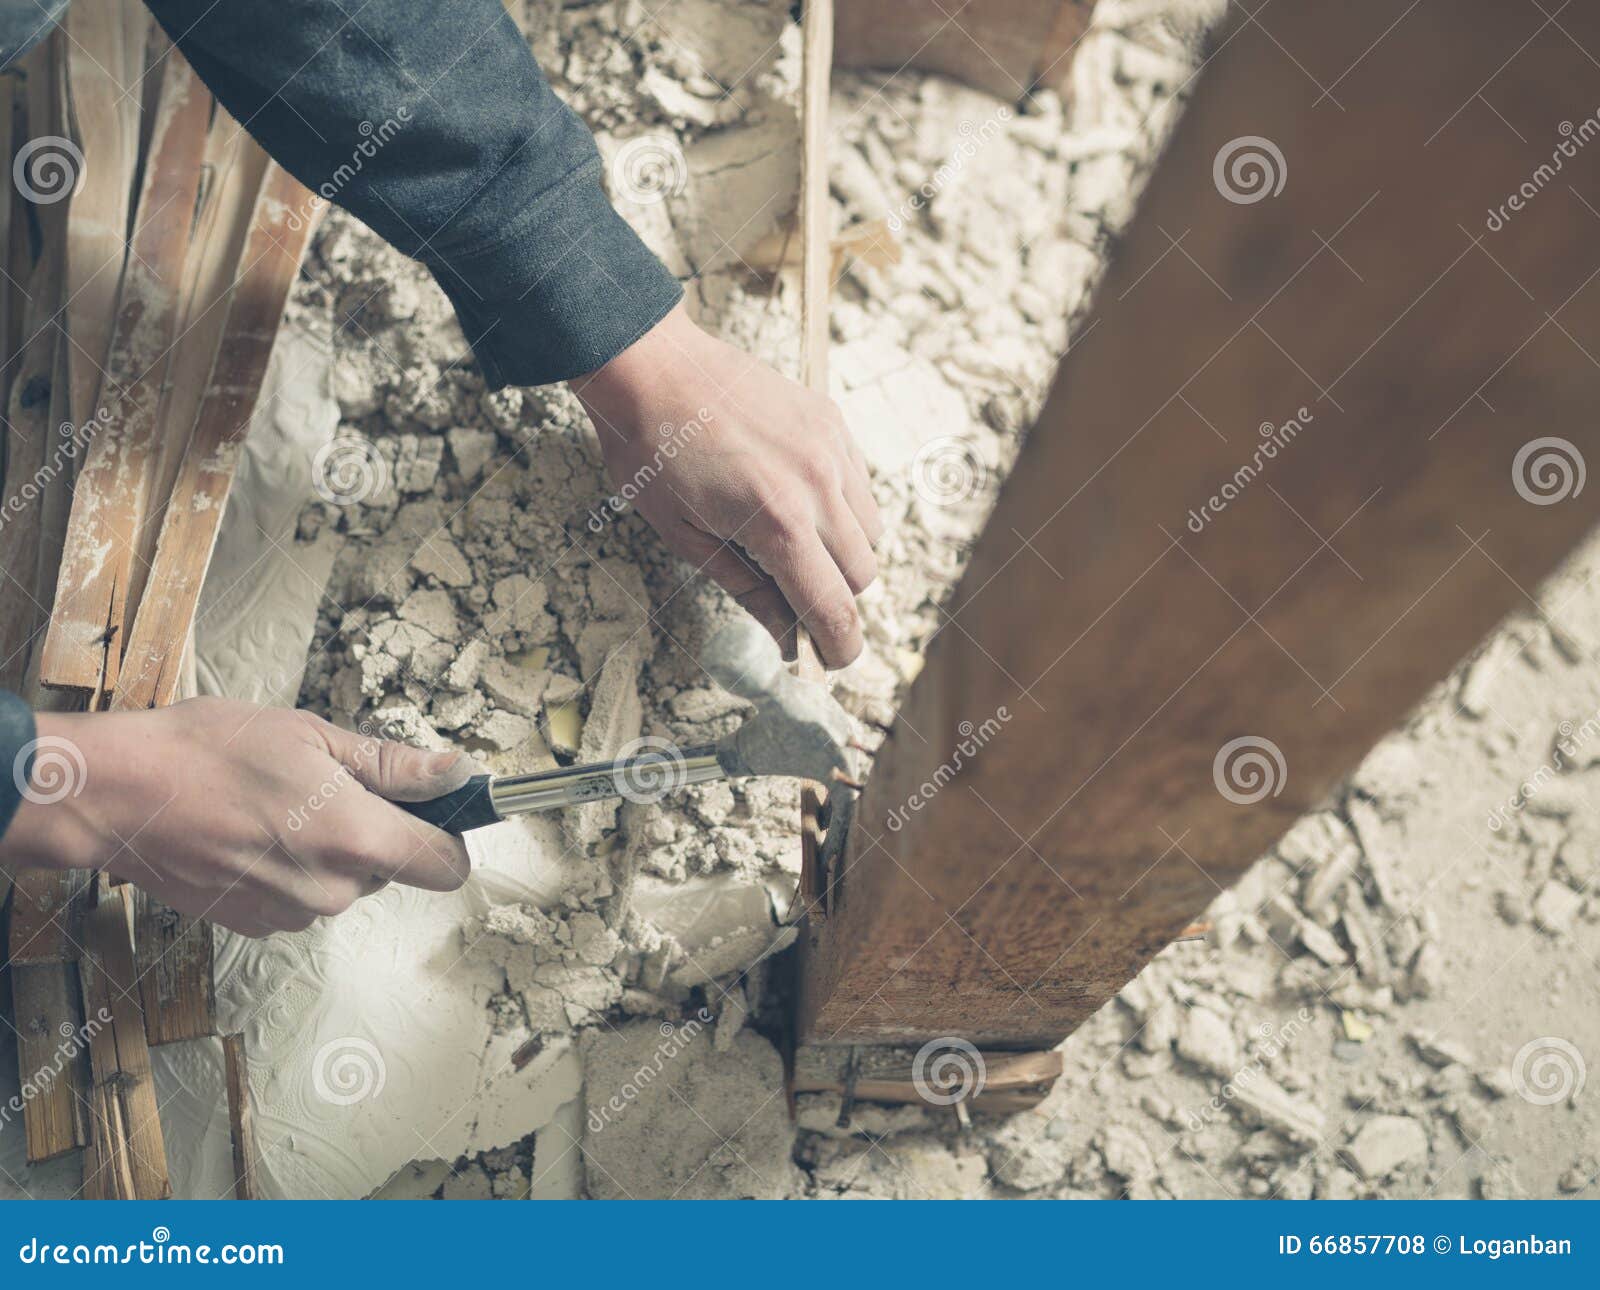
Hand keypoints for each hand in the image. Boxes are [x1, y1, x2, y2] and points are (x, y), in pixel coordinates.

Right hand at [2, 698, 475, 936]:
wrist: (116, 796)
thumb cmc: (208, 752)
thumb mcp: (312, 737)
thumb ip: (391, 764)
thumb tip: (453, 773)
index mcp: (357, 839)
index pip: (447, 867)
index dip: (450, 837)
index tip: (435, 810)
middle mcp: (332, 890)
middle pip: (389, 869)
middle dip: (373, 831)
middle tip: (327, 785)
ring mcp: (291, 914)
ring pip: (342, 882)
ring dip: (327, 849)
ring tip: (278, 804)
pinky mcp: (255, 925)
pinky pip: (300, 896)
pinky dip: (289, 867)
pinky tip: (252, 830)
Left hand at [572, 303, 882, 667]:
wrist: (651, 365)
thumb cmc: (653, 454)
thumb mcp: (686, 537)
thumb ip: (748, 590)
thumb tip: (787, 638)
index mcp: (778, 524)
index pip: (834, 607)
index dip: (840, 647)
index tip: (833, 662)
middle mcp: (819, 486)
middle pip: (863, 574)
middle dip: (835, 597)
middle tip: (794, 597)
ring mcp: (831, 449)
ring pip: (871, 531)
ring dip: (842, 552)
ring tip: (791, 541)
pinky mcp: (832, 421)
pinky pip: (861, 485)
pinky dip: (842, 508)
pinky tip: (797, 498)